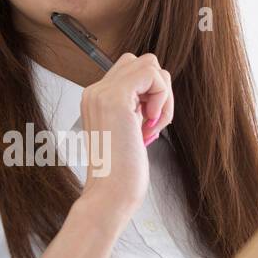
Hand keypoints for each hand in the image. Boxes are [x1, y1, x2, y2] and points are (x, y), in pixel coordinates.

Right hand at [77, 52, 172, 218]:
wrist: (110, 194)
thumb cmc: (121, 174)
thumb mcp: (129, 131)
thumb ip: (136, 109)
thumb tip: (158, 92)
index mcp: (96, 99)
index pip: (131, 72)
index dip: (149, 93)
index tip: (147, 123)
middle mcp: (95, 92)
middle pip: (141, 62)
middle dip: (158, 89)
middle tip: (152, 121)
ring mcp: (102, 92)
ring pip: (150, 65)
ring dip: (162, 95)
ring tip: (152, 125)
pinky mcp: (116, 98)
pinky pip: (152, 74)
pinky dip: (162, 97)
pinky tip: (151, 123)